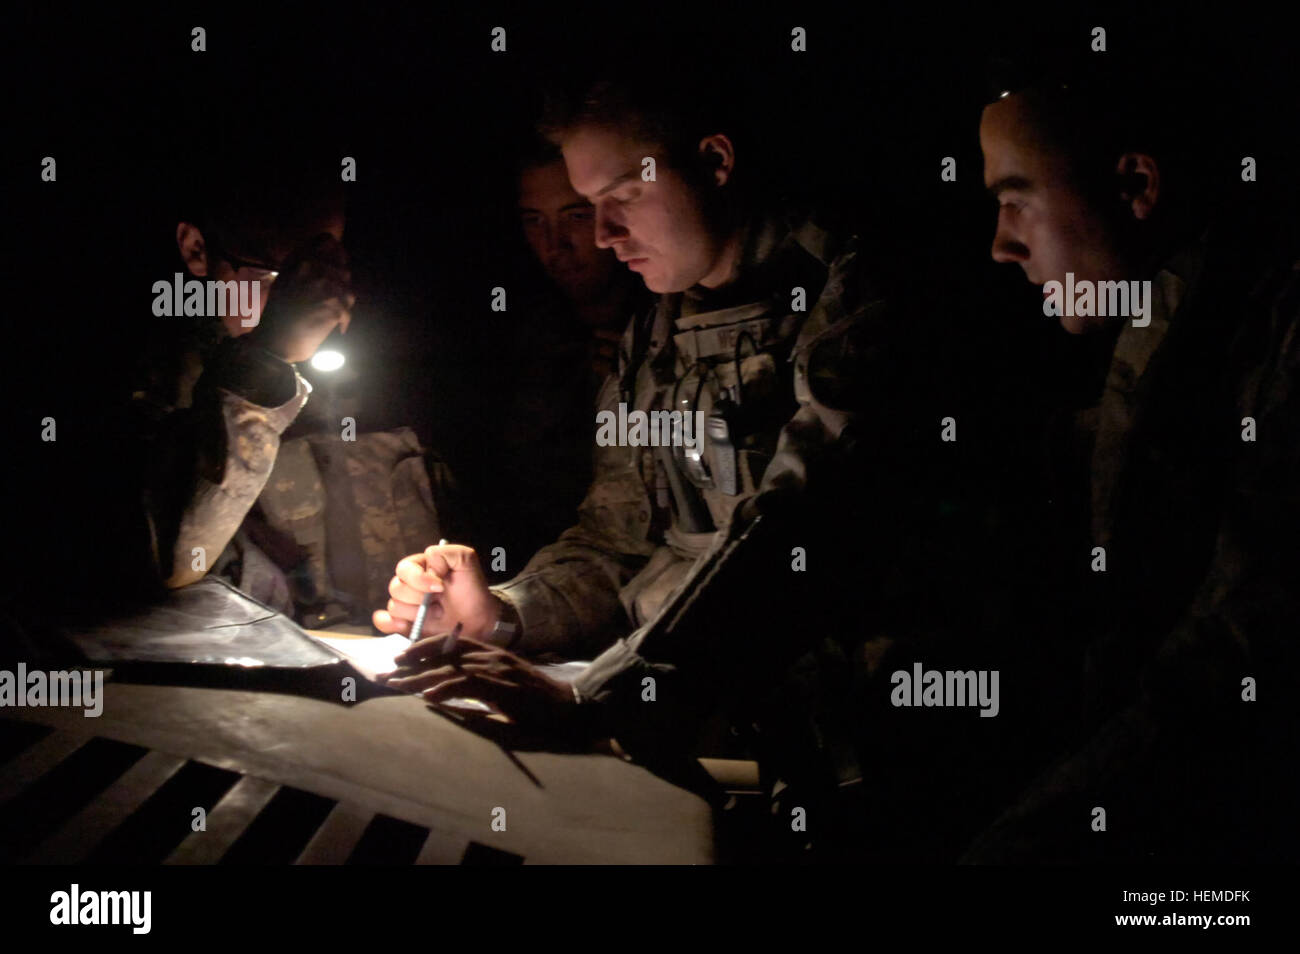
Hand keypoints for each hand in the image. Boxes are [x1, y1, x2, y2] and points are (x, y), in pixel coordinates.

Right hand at [248, 233, 354, 362]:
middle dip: (341, 282)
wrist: (275, 341)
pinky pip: (349, 307)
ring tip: (332, 310)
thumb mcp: (283, 280)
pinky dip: (344, 318)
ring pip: (348, 286)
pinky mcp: (335, 307)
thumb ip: (300, 266)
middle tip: (333, 296)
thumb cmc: (275, 313)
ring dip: (342, 300)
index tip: (337, 261)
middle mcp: (313, 269)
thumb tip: (320, 258)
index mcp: (299, 260)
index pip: (327, 240)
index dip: (335, 250)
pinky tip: (336, 325)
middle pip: (342, 265)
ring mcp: (326, 287)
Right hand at [372, 543, 502, 641]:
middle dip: (419, 598)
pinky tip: (405, 626)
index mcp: (420, 567)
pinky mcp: (404, 625)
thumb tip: (428, 568)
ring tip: (437, 614)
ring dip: (415, 613)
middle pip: (396, 588)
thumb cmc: (472, 589)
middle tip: (440, 603)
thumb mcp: (466, 561)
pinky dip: (390, 623)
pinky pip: (383, 621)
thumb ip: (446, 554)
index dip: (419, 579)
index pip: (404, 569)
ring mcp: (406, 605)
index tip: (441, 587)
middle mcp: (409, 585)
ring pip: (394, 606)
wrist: (480, 619)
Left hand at [382, 632, 575, 724]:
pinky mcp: (501, 686)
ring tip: (396, 686)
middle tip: (386, 673)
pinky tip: (428, 697)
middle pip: (442, 653)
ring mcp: (495, 669)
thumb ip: (478, 683)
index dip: (422, 648)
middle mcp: (490, 655)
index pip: (449, 643)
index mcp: (490, 652)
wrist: (565, 705)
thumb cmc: (535, 700)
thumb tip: (448, 691)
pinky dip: (445, 689)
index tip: (399, 658)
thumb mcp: (503, 685)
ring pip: (449, 668)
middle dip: (411, 663)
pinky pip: (467, 685)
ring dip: (420, 678)